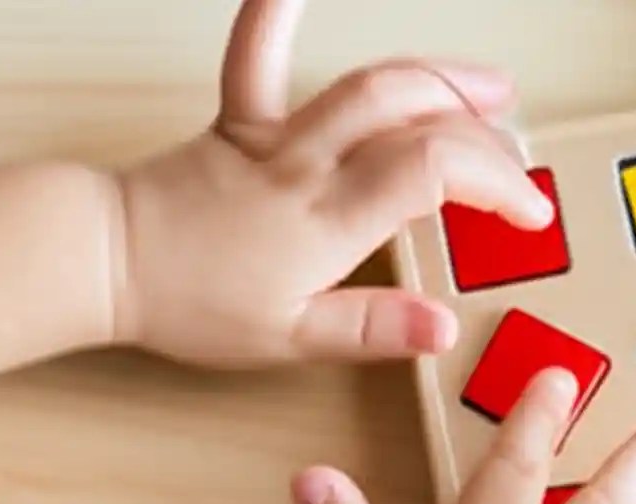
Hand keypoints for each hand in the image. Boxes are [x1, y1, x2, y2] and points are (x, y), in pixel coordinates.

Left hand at [114, 0, 552, 365]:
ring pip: (370, 83)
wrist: (107, 262)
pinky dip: (279, 9)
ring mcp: (277, 135)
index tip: (528, 212)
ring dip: (440, 77)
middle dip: (484, 136)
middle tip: (518, 160)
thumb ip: (374, 329)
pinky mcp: (244, 119)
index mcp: (326, 221)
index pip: (435, 174)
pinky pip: (258, 52)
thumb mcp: (293, 339)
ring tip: (489, 85)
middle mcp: (308, 166)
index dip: (496, 184)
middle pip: (417, 121)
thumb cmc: (191, 301)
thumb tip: (445, 326)